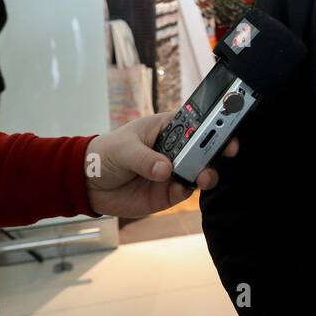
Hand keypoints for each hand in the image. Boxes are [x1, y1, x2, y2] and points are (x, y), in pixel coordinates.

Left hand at [85, 112, 236, 217]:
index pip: (197, 123)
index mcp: (168, 129)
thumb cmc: (106, 154)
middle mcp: (177, 150)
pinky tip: (179, 188)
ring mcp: (175, 172)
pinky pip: (185, 191)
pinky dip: (186, 190)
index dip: (214, 123)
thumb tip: (165, 170)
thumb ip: (144, 158)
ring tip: (203, 176)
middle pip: (205, 148)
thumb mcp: (123, 149)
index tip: (226, 126)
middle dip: (217, 150)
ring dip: (206, 173)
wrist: (89, 184)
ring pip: (200, 171)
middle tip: (225, 152)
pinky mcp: (169, 192)